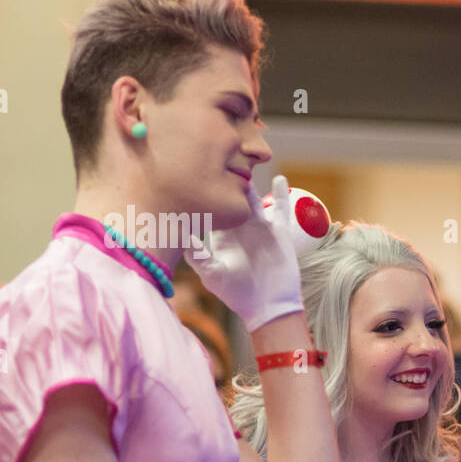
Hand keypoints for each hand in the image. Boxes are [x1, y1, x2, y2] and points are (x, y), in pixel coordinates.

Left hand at [188, 175, 303, 331]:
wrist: (268, 306)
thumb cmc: (237, 293)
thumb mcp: (212, 274)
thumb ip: (197, 255)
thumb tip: (179, 238)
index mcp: (221, 234)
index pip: (210, 208)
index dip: (201, 193)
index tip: (187, 173)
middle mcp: (240, 227)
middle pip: (231, 196)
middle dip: (224, 178)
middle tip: (213, 155)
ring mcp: (260, 227)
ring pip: (253, 197)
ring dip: (248, 182)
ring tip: (241, 161)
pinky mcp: (279, 231)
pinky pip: (281, 209)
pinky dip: (280, 194)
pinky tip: (278, 177)